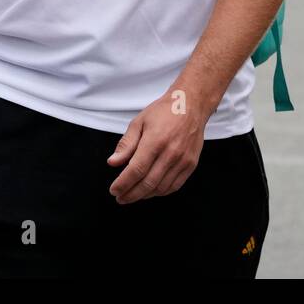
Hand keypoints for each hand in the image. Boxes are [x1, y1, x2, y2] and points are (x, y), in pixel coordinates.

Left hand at [106, 88, 210, 202]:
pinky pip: (174, 186)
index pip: (135, 170)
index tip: (114, 190)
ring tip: (133, 195)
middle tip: (120, 198)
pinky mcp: (191, 164)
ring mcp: (183, 160)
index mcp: (155, 140)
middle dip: (131, 194)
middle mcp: (170, 152)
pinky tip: (151, 191)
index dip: (123, 184)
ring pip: (161, 188)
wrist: (191, 105)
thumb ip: (126, 144)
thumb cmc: (164, 112)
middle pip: (147, 183)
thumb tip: (113, 162)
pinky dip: (160, 192)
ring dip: (145, 195)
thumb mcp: (139, 122)